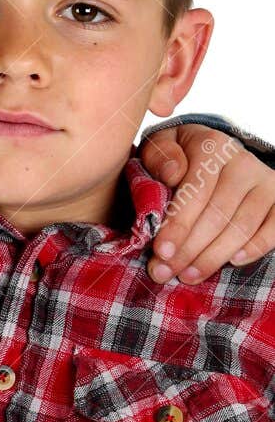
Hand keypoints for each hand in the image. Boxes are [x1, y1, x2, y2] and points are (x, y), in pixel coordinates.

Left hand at [140, 124, 274, 283]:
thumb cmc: (179, 158)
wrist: (212, 155)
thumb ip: (159, 157)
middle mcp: (242, 162)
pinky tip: (232, 262)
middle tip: (165, 272)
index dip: (179, 224)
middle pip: (218, 214)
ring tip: (188, 275)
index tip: (161, 251)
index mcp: (211, 146)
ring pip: (242, 226)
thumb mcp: (160, 148)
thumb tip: (172, 174)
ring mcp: (264, 181)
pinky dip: (254, 248)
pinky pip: (274, 229)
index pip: (196, 190)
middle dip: (189, 249)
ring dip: (213, 257)